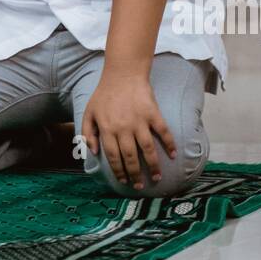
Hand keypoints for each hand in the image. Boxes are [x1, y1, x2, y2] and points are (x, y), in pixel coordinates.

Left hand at [80, 70, 176, 188]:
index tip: (124, 181)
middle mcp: (123, 128)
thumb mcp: (89, 112)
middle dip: (135, 175)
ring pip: (147, 149)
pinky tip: (173, 154)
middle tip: (140, 186)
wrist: (122, 73)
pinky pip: (163, 131)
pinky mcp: (153, 113)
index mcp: (107, 129)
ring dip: (153, 165)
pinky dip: (169, 143)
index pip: (113, 157)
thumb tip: (92, 152)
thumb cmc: (104, 94)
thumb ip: (86, 132)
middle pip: (130, 157)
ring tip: (157, 177)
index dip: (119, 171)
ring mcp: (139, 121)